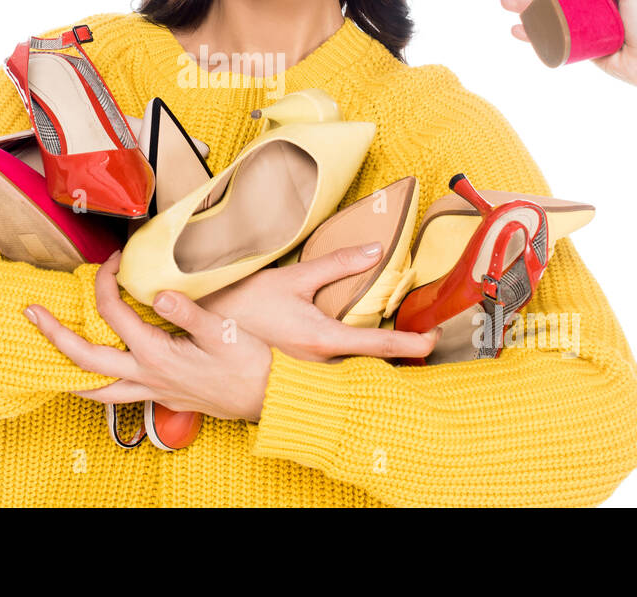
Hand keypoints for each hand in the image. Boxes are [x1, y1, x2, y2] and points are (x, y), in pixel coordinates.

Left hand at [23, 250, 272, 421]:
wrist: (269, 398)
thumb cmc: (250, 364)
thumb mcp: (222, 331)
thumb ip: (187, 312)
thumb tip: (156, 292)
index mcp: (158, 354)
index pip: (115, 314)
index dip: (107, 282)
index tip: (112, 261)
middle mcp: (147, 376)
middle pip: (85, 359)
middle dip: (54, 334)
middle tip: (30, 313)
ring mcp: (151, 391)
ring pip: (95, 388)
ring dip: (66, 370)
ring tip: (46, 354)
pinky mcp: (161, 397)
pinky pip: (115, 396)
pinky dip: (93, 386)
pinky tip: (90, 376)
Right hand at [196, 243, 440, 363]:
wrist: (202, 329)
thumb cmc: (244, 301)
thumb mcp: (291, 277)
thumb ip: (336, 264)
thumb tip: (375, 250)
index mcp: (323, 340)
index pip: (382, 347)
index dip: (414, 344)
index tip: (434, 340)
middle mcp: (318, 367)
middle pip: (372, 371)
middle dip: (396, 362)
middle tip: (418, 346)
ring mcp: (302, 380)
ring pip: (349, 380)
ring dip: (370, 370)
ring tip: (391, 357)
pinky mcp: (287, 386)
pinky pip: (325, 386)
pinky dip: (342, 378)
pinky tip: (346, 367)